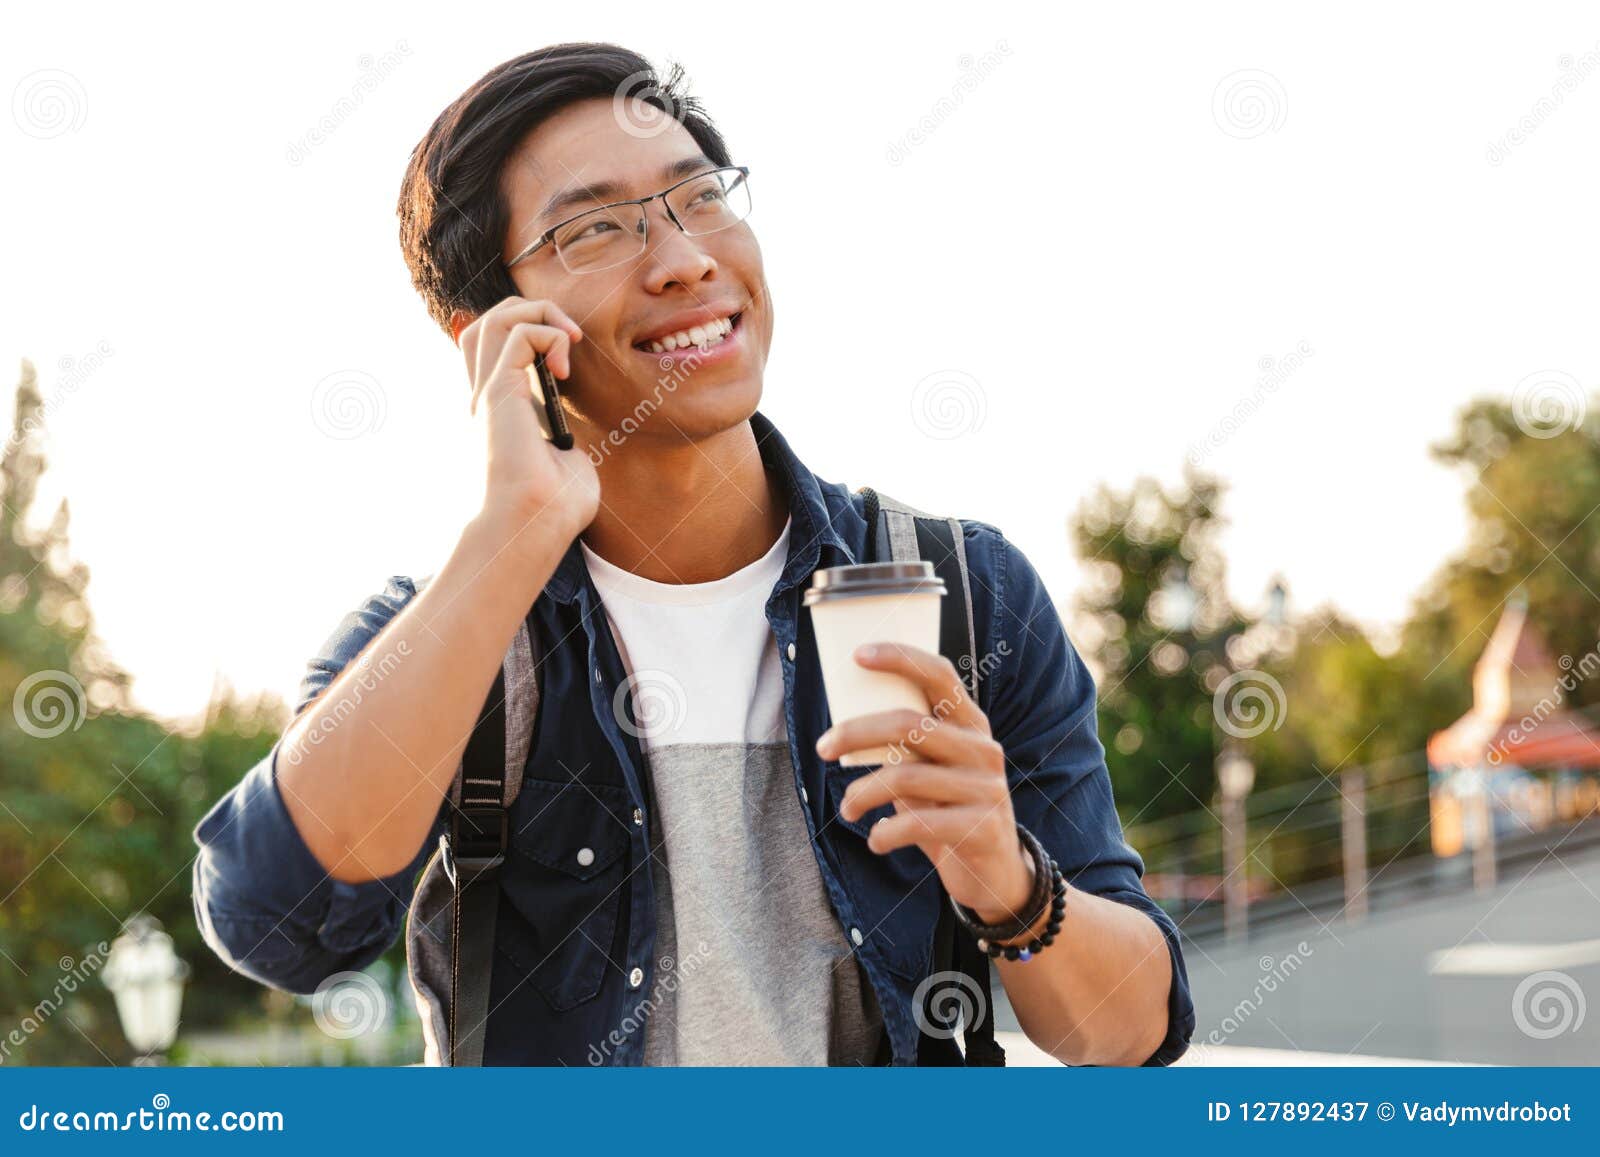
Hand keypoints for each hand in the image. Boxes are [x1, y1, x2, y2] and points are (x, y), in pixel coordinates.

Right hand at [457, 296, 599, 543]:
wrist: (534, 528)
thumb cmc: (552, 511)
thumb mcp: (565, 467)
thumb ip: (561, 444)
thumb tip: (566, 443)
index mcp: (498, 413)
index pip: (495, 352)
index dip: (529, 336)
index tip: (568, 364)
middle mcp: (485, 398)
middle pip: (486, 324)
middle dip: (532, 312)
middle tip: (570, 340)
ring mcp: (488, 393)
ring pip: (494, 317)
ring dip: (539, 314)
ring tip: (569, 340)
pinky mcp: (499, 391)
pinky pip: (519, 332)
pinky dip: (548, 334)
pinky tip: (565, 368)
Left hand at [817, 643, 1033, 925]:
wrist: (996, 874)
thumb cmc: (949, 812)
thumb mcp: (931, 772)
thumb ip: (905, 748)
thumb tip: (847, 729)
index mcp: (971, 725)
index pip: (939, 676)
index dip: (900, 659)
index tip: (857, 655)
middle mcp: (983, 749)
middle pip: (908, 725)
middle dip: (856, 733)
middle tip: (822, 748)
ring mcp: (987, 788)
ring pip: (905, 778)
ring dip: (862, 794)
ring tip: (848, 809)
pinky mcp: (983, 829)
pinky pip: (918, 824)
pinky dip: (885, 833)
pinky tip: (876, 840)